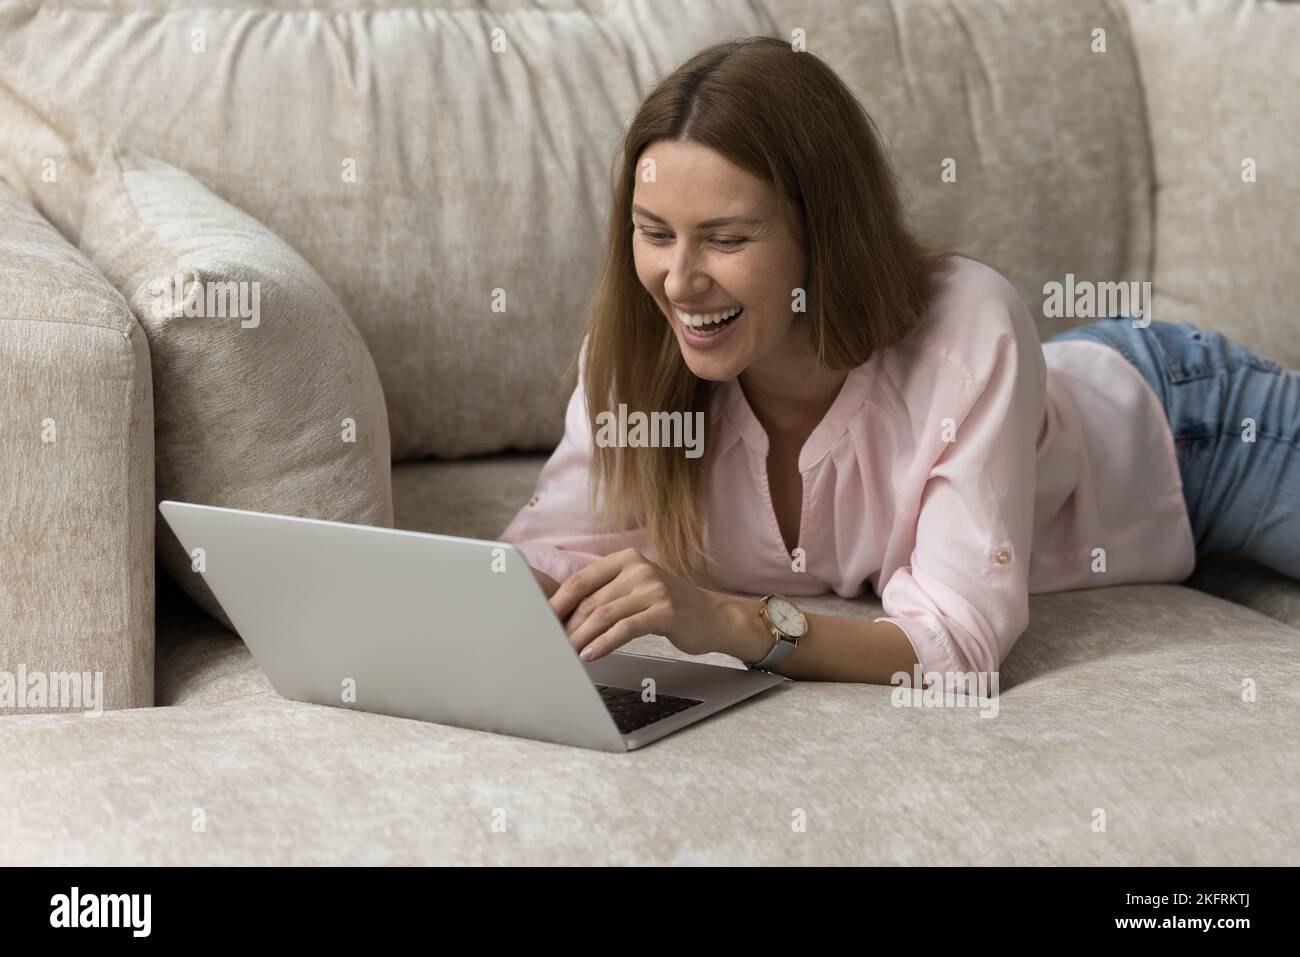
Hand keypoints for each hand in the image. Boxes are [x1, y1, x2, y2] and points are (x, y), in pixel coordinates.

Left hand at [550, 548, 749, 660]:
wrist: (711, 616)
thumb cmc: (668, 606)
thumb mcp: (636, 589)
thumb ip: (606, 594)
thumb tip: (564, 616)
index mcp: (626, 559)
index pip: (581, 580)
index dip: (558, 602)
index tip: (541, 621)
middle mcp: (639, 569)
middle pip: (590, 600)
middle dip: (568, 626)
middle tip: (553, 644)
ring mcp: (653, 589)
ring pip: (604, 615)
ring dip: (581, 638)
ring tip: (568, 653)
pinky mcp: (665, 611)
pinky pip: (625, 629)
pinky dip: (604, 644)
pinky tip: (592, 655)